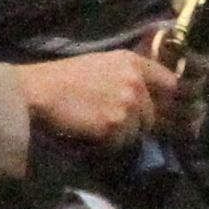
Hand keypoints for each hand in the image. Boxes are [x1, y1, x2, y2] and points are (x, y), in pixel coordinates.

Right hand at [19, 48, 175, 148]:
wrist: (38, 92)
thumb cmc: (63, 78)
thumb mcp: (102, 65)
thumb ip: (129, 76)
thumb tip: (151, 98)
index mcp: (133, 63)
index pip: (170, 84)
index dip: (168, 101)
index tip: (165, 112)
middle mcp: (135, 82)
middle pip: (153, 116)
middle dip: (137, 124)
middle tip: (112, 124)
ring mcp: (127, 105)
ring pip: (137, 133)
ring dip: (121, 137)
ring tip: (96, 127)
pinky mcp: (114, 126)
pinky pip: (120, 144)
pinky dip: (107, 146)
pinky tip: (89, 134)